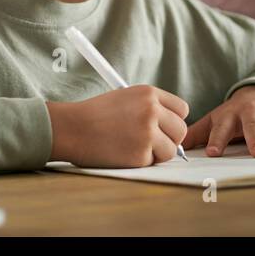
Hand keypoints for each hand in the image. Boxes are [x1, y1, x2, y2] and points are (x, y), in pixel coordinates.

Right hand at [46, 85, 188, 167]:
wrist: (73, 128)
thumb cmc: (94, 114)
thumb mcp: (125, 98)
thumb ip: (149, 107)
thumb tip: (170, 125)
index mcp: (149, 93)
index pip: (182, 109)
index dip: (173, 120)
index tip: (163, 126)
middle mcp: (152, 110)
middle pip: (181, 130)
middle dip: (169, 139)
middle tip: (152, 143)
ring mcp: (148, 133)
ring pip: (171, 150)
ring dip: (157, 153)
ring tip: (135, 147)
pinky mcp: (141, 154)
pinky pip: (153, 162)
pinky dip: (141, 162)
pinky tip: (124, 153)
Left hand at [182, 85, 254, 156]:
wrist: (254, 93)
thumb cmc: (231, 115)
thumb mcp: (214, 120)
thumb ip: (197, 135)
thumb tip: (175, 148)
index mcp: (229, 115)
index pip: (220, 128)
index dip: (216, 139)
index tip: (213, 153)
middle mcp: (250, 110)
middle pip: (252, 124)